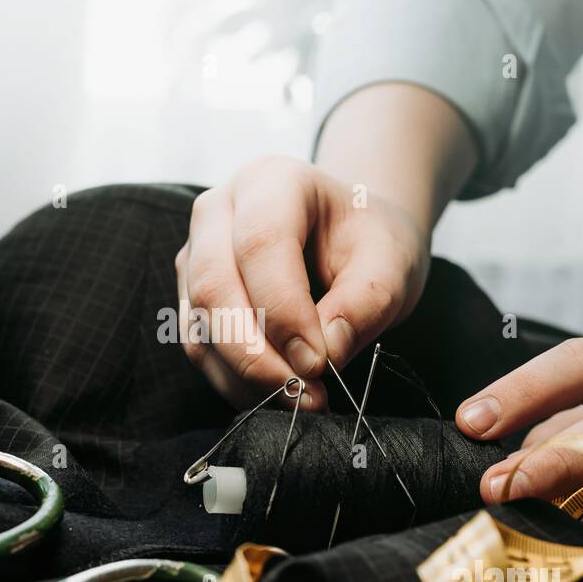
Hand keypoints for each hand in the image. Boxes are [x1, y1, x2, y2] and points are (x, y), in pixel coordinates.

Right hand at [174, 154, 430, 409]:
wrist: (349, 236)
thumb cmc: (369, 241)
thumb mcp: (392, 262)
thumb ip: (367, 301)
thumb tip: (325, 353)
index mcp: (272, 181)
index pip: (261, 244)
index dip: (284, 310)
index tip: (319, 362)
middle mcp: (219, 209)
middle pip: (212, 285)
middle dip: (255, 354)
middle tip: (305, 395)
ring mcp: (196, 251)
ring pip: (198, 322)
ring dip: (244, 376)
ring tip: (299, 401)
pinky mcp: (190, 294)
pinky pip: (198, 345)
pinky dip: (233, 381)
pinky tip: (276, 395)